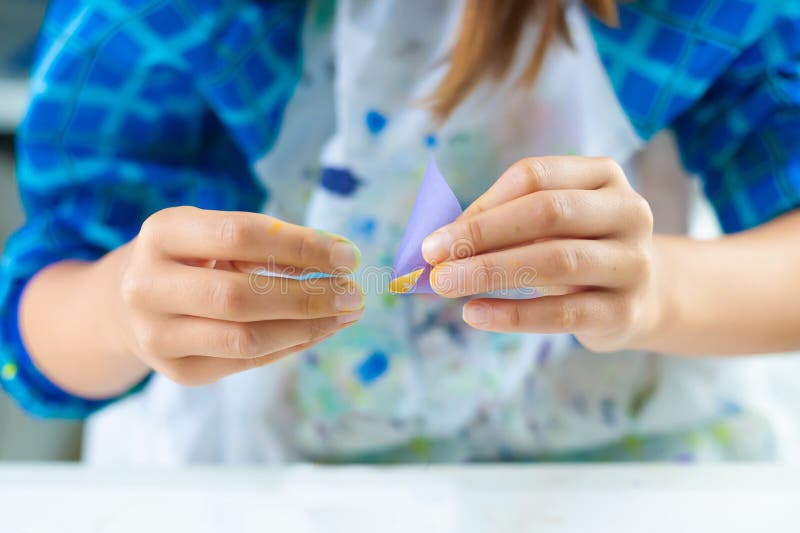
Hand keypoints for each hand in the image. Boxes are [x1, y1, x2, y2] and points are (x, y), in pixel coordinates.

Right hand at [114, 206, 363, 384]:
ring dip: (307, 327)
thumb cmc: (191, 258)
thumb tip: (339, 257)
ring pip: (246, 338)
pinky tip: (321, 330)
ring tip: (347, 314)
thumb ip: (269, 242)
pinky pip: (247, 362)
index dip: (300, 246)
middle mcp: (148, 286)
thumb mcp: (215, 234)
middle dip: (309, 296)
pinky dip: (292, 344)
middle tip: (355, 294)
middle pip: (240, 296)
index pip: (240, 235)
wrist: (129, 303)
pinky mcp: (177, 371)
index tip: (348, 255)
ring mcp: (157, 335)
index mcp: (161, 234)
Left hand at [421, 157, 658, 352]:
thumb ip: (500, 222)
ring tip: (445, 285)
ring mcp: (632, 262)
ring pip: (556, 260)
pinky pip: (562, 313)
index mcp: (602, 176)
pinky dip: (513, 315)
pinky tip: (475, 314)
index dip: (482, 204)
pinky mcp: (624, 311)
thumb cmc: (577, 249)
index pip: (534, 176)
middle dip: (482, 235)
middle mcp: (627, 212)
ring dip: (490, 271)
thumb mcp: (548, 225)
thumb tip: (436, 243)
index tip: (437, 237)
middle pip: (547, 212)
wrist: (641, 297)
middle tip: (433, 258)